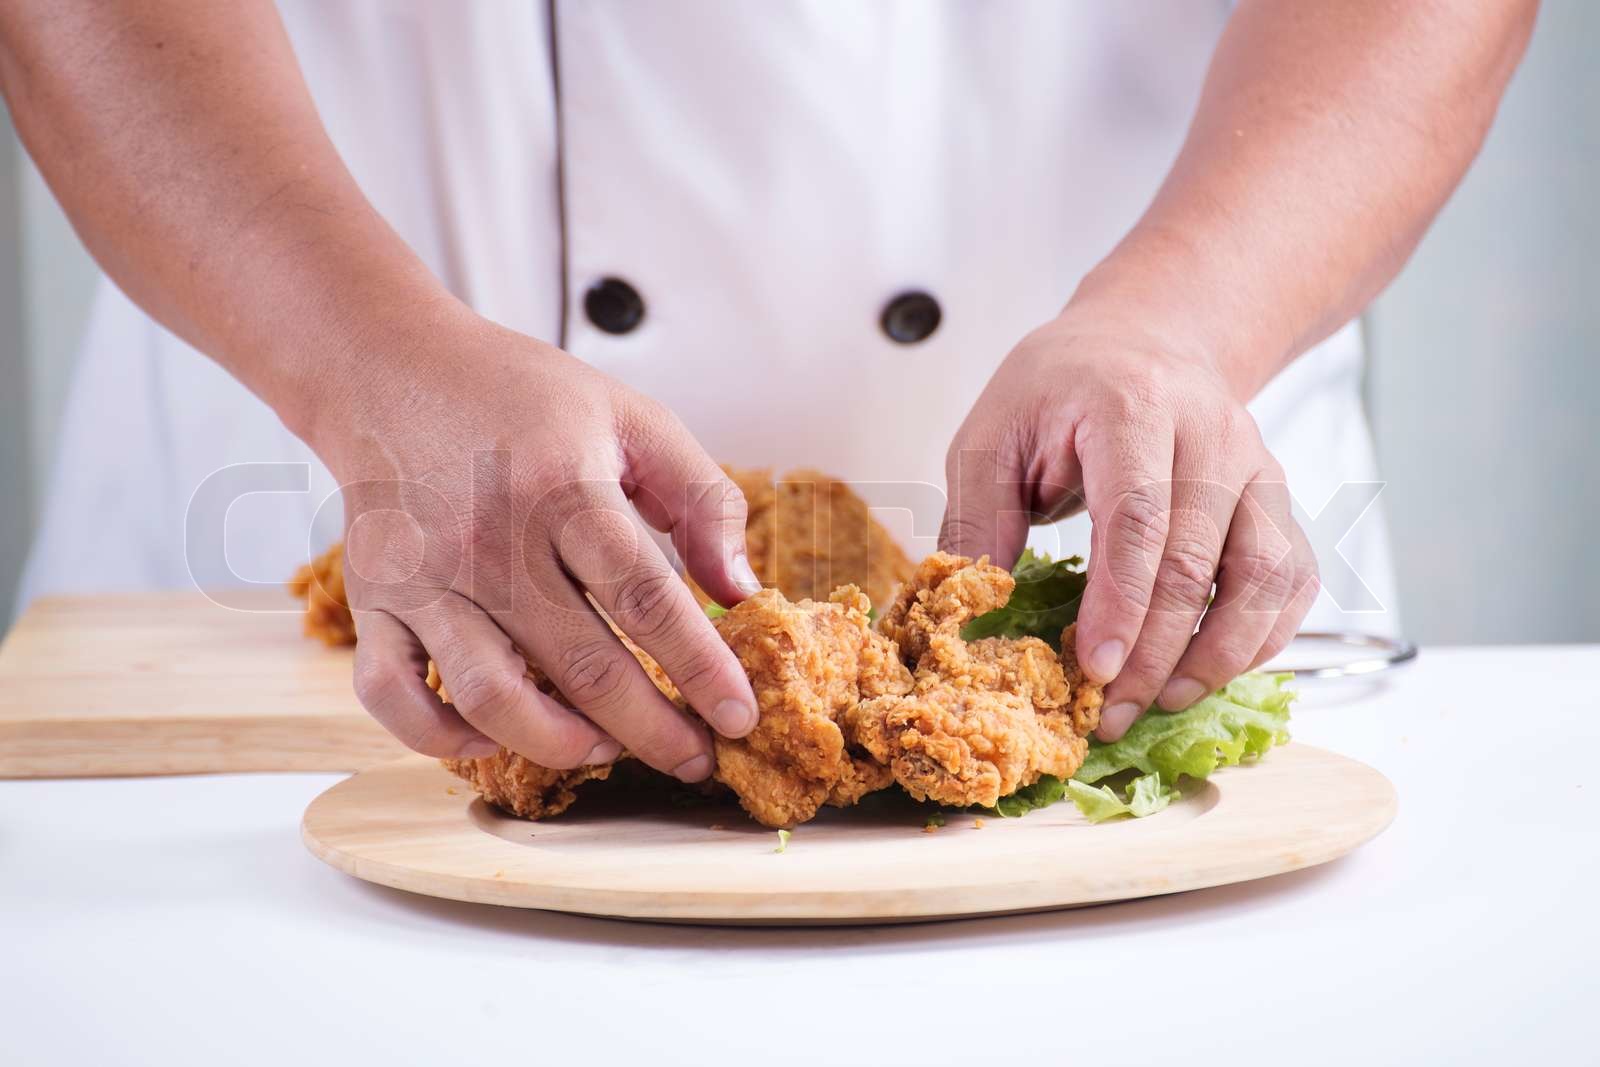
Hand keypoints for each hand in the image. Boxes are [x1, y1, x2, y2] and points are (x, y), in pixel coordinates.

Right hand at [308, 301, 761, 779]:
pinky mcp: (372, 602)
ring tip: (610, 748)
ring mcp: (424, 578)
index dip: (701, 666)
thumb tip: (740, 590)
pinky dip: (443, 737)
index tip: (740, 716)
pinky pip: (394, 697)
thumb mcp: (631, 418)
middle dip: (652, 729)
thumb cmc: (520, 397)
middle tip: (695, 758)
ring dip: (560, 743)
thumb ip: (700, 497)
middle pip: (582, 663)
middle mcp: (490, 540)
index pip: (646, 598)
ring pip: (492, 696)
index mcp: (563, 487)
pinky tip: (497, 737)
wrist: (390, 369)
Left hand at [940, 308, 1318, 740]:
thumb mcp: (993, 431)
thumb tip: (970, 609)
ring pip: (1264, 576)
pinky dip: (1262, 637)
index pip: (1137, 516)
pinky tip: (1210, 670)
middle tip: (1110, 713)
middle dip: (1154, 650)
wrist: (1147, 338)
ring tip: (1160, 700)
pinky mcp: (1279, 500)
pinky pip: (1292, 580)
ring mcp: (1257, 467)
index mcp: (1131, 407)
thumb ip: (976, 515)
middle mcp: (1211, 434)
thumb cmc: (1061, 387)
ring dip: (1218, 654)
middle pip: (1197, 558)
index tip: (1093, 669)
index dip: (1120, 602)